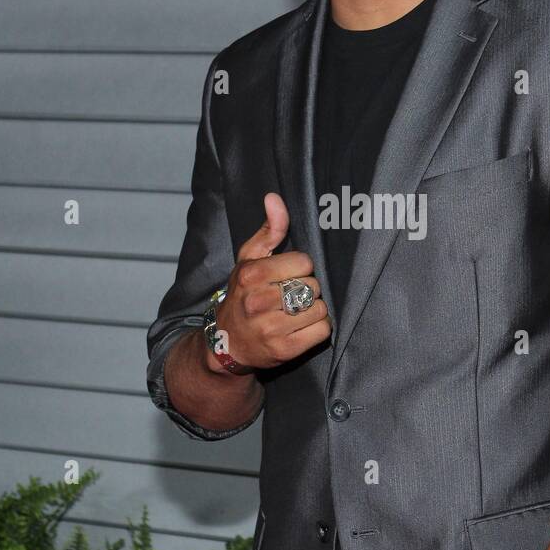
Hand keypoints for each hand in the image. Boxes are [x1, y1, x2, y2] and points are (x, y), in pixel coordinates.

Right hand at [203, 191, 332, 372]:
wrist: (227, 344)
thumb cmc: (242, 296)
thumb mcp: (249, 260)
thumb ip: (268, 229)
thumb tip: (274, 198)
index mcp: (251, 275)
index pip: (304, 262)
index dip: (300, 269)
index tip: (286, 277)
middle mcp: (258, 302)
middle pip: (313, 286)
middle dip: (306, 290)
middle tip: (288, 298)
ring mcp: (271, 328)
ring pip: (320, 309)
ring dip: (313, 310)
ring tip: (294, 313)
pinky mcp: (285, 350)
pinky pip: (322, 331)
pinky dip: (318, 329)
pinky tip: (300, 328)